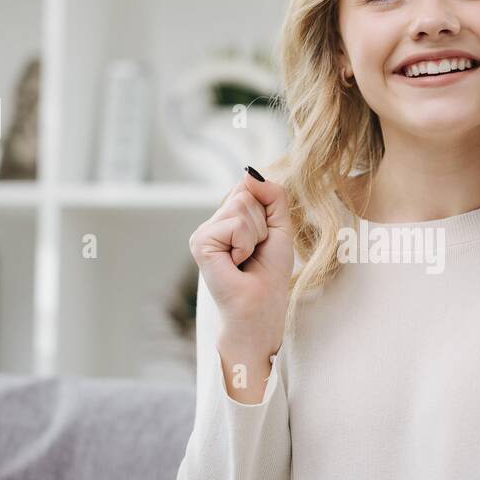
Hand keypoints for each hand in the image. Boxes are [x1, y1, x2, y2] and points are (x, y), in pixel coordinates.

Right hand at [189, 167, 294, 357]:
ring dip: (256, 234)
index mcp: (227, 219)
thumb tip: (250, 171)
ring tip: (246, 258)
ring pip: (241, 205)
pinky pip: (235, 223)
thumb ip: (271, 196)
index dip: (267, 211)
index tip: (264, 240)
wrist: (260, 307)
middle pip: (246, 194)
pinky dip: (246, 243)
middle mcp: (212, 223)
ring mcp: (203, 232)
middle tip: (255, 252)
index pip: (250, 187)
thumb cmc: (269, 275)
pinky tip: (236, 263)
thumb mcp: (279, 227)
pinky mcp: (200, 242)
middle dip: (263, 223)